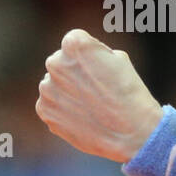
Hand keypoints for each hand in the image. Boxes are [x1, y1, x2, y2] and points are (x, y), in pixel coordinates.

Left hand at [36, 29, 163, 161]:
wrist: (131, 132)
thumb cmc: (129, 92)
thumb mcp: (118, 58)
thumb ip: (92, 53)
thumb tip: (77, 59)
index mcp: (74, 43)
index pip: (75, 42)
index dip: (91, 56)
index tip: (103, 70)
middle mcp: (55, 62)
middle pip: (61, 62)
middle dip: (74, 73)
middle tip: (96, 90)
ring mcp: (47, 88)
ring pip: (54, 84)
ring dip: (67, 91)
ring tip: (91, 106)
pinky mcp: (44, 110)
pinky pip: (51, 104)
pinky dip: (63, 109)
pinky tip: (82, 117)